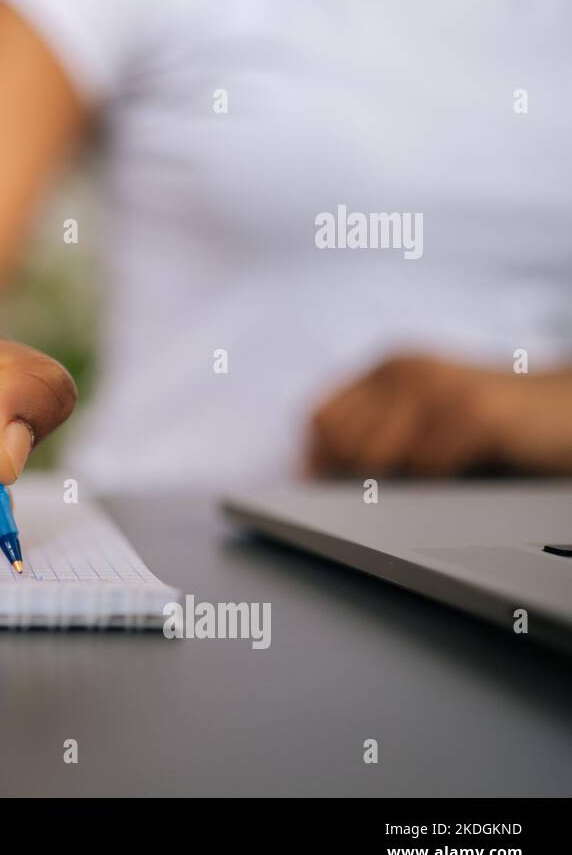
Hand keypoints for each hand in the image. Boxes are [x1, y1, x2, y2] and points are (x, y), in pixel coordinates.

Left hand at [307, 353, 571, 477]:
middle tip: (402, 481)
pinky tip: (466, 469)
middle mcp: (405, 369)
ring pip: (374, 456)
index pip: (319, 418)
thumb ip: (370, 432)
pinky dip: (439, 483)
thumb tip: (309, 469)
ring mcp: (437, 388)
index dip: (320, 458)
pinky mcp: (471, 413)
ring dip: (400, 480)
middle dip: (359, 473)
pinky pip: (423, 468)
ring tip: (438, 471)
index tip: (334, 486)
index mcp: (387, 368)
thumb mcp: (422, 418)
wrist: (568, 412)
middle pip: (340, 442)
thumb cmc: (493, 424)